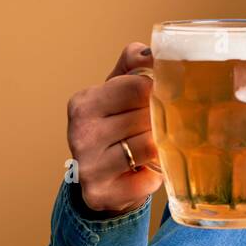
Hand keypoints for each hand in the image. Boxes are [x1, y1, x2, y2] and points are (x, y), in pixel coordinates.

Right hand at [65, 42, 161, 215]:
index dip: (159, 92)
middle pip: (145, 117)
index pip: (137, 87)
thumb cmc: (119, 126)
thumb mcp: (121, 90)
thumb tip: (151, 52)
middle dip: (163, 121)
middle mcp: (80, 133)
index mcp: (84, 102)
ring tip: (156, 147)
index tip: (165, 98)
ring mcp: (87, 166)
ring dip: (162, 148)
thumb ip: (135, 63)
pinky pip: (147, 179)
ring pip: (149, 146)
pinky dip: (154, 176)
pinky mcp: (100, 193)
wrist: (106, 178)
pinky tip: (145, 172)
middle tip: (164, 126)